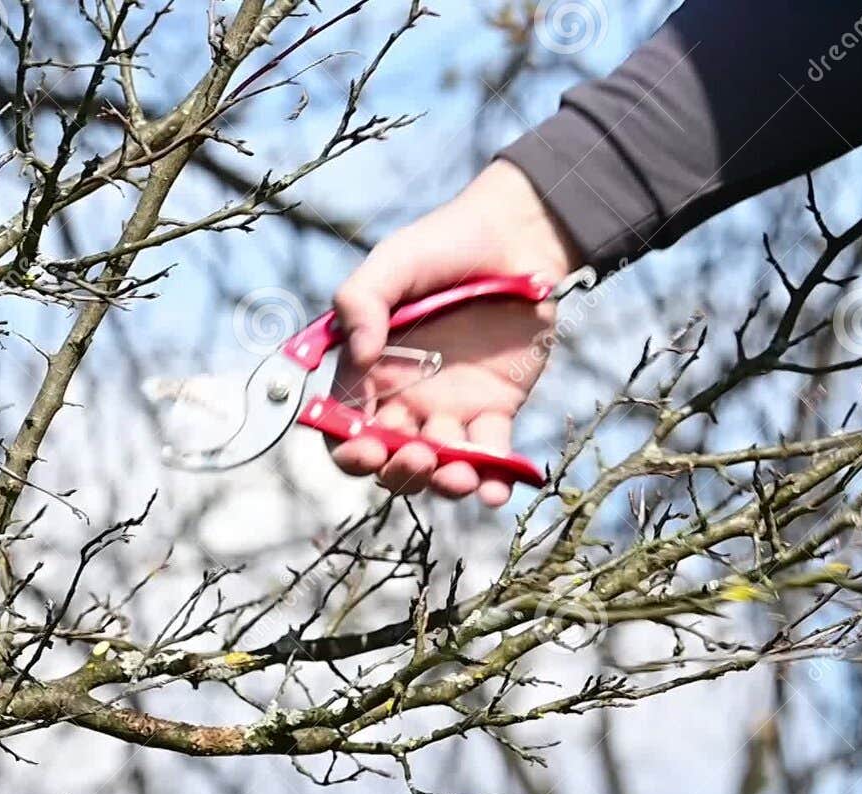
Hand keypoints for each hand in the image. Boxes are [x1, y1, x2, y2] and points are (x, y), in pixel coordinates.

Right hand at [329, 160, 578, 505]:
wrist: (516, 236)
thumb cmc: (443, 245)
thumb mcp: (390, 264)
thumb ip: (360, 303)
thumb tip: (360, 355)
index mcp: (369, 373)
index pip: (345, 429)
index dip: (349, 450)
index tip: (365, 451)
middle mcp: (404, 401)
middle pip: (390, 460)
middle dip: (399, 471)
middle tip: (417, 457)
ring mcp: (451, 410)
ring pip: (439, 467)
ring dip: (444, 484)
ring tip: (457, 476)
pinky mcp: (497, 410)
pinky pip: (491, 456)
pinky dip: (493, 480)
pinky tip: (495, 489)